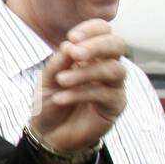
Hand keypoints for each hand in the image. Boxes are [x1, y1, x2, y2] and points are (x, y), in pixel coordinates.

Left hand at [30, 19, 126, 154]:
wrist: (48, 134)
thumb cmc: (50, 102)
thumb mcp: (47, 80)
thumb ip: (58, 63)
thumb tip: (70, 45)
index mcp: (90, 55)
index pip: (103, 31)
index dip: (92, 29)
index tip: (72, 37)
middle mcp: (106, 66)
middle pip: (117, 45)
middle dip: (97, 45)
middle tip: (75, 53)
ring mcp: (114, 86)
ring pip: (114, 70)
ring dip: (86, 73)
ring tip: (61, 81)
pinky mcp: (115, 105)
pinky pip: (105, 94)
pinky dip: (81, 93)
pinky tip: (61, 98)